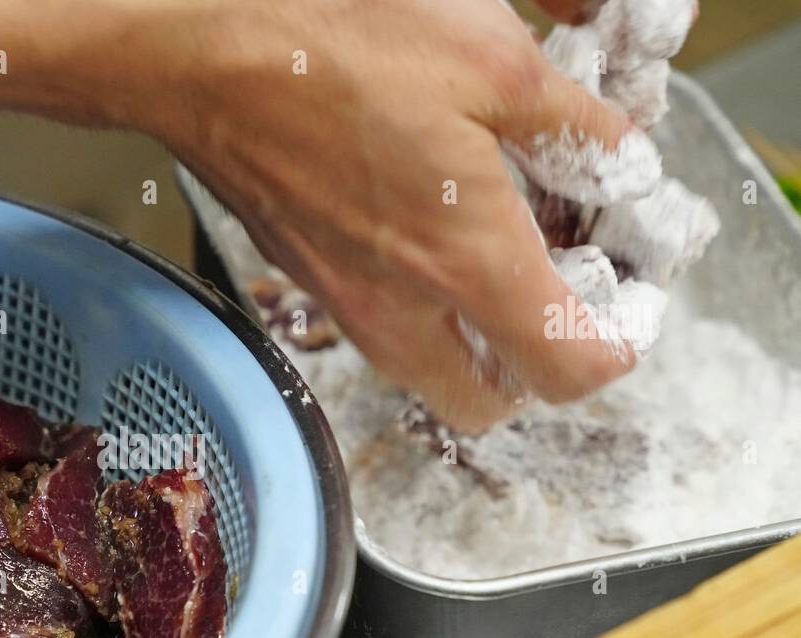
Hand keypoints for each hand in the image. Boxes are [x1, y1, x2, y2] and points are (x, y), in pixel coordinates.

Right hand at [133, 0, 655, 430]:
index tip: (627, 305)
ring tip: (494, 259)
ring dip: (471, 341)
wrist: (202, 53)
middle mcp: (400, 305)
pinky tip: (423, 223)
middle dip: (532, 370)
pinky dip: (415, 305)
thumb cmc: (331, 45)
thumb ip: (574, 124)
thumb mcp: (492, 60)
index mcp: (465, 262)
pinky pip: (376, 324)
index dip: (615, 349)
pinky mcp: (307, 275)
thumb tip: (618, 159)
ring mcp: (343, 300)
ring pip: (425, 369)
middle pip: (483, 402)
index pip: (565, 370)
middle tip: (557, 297)